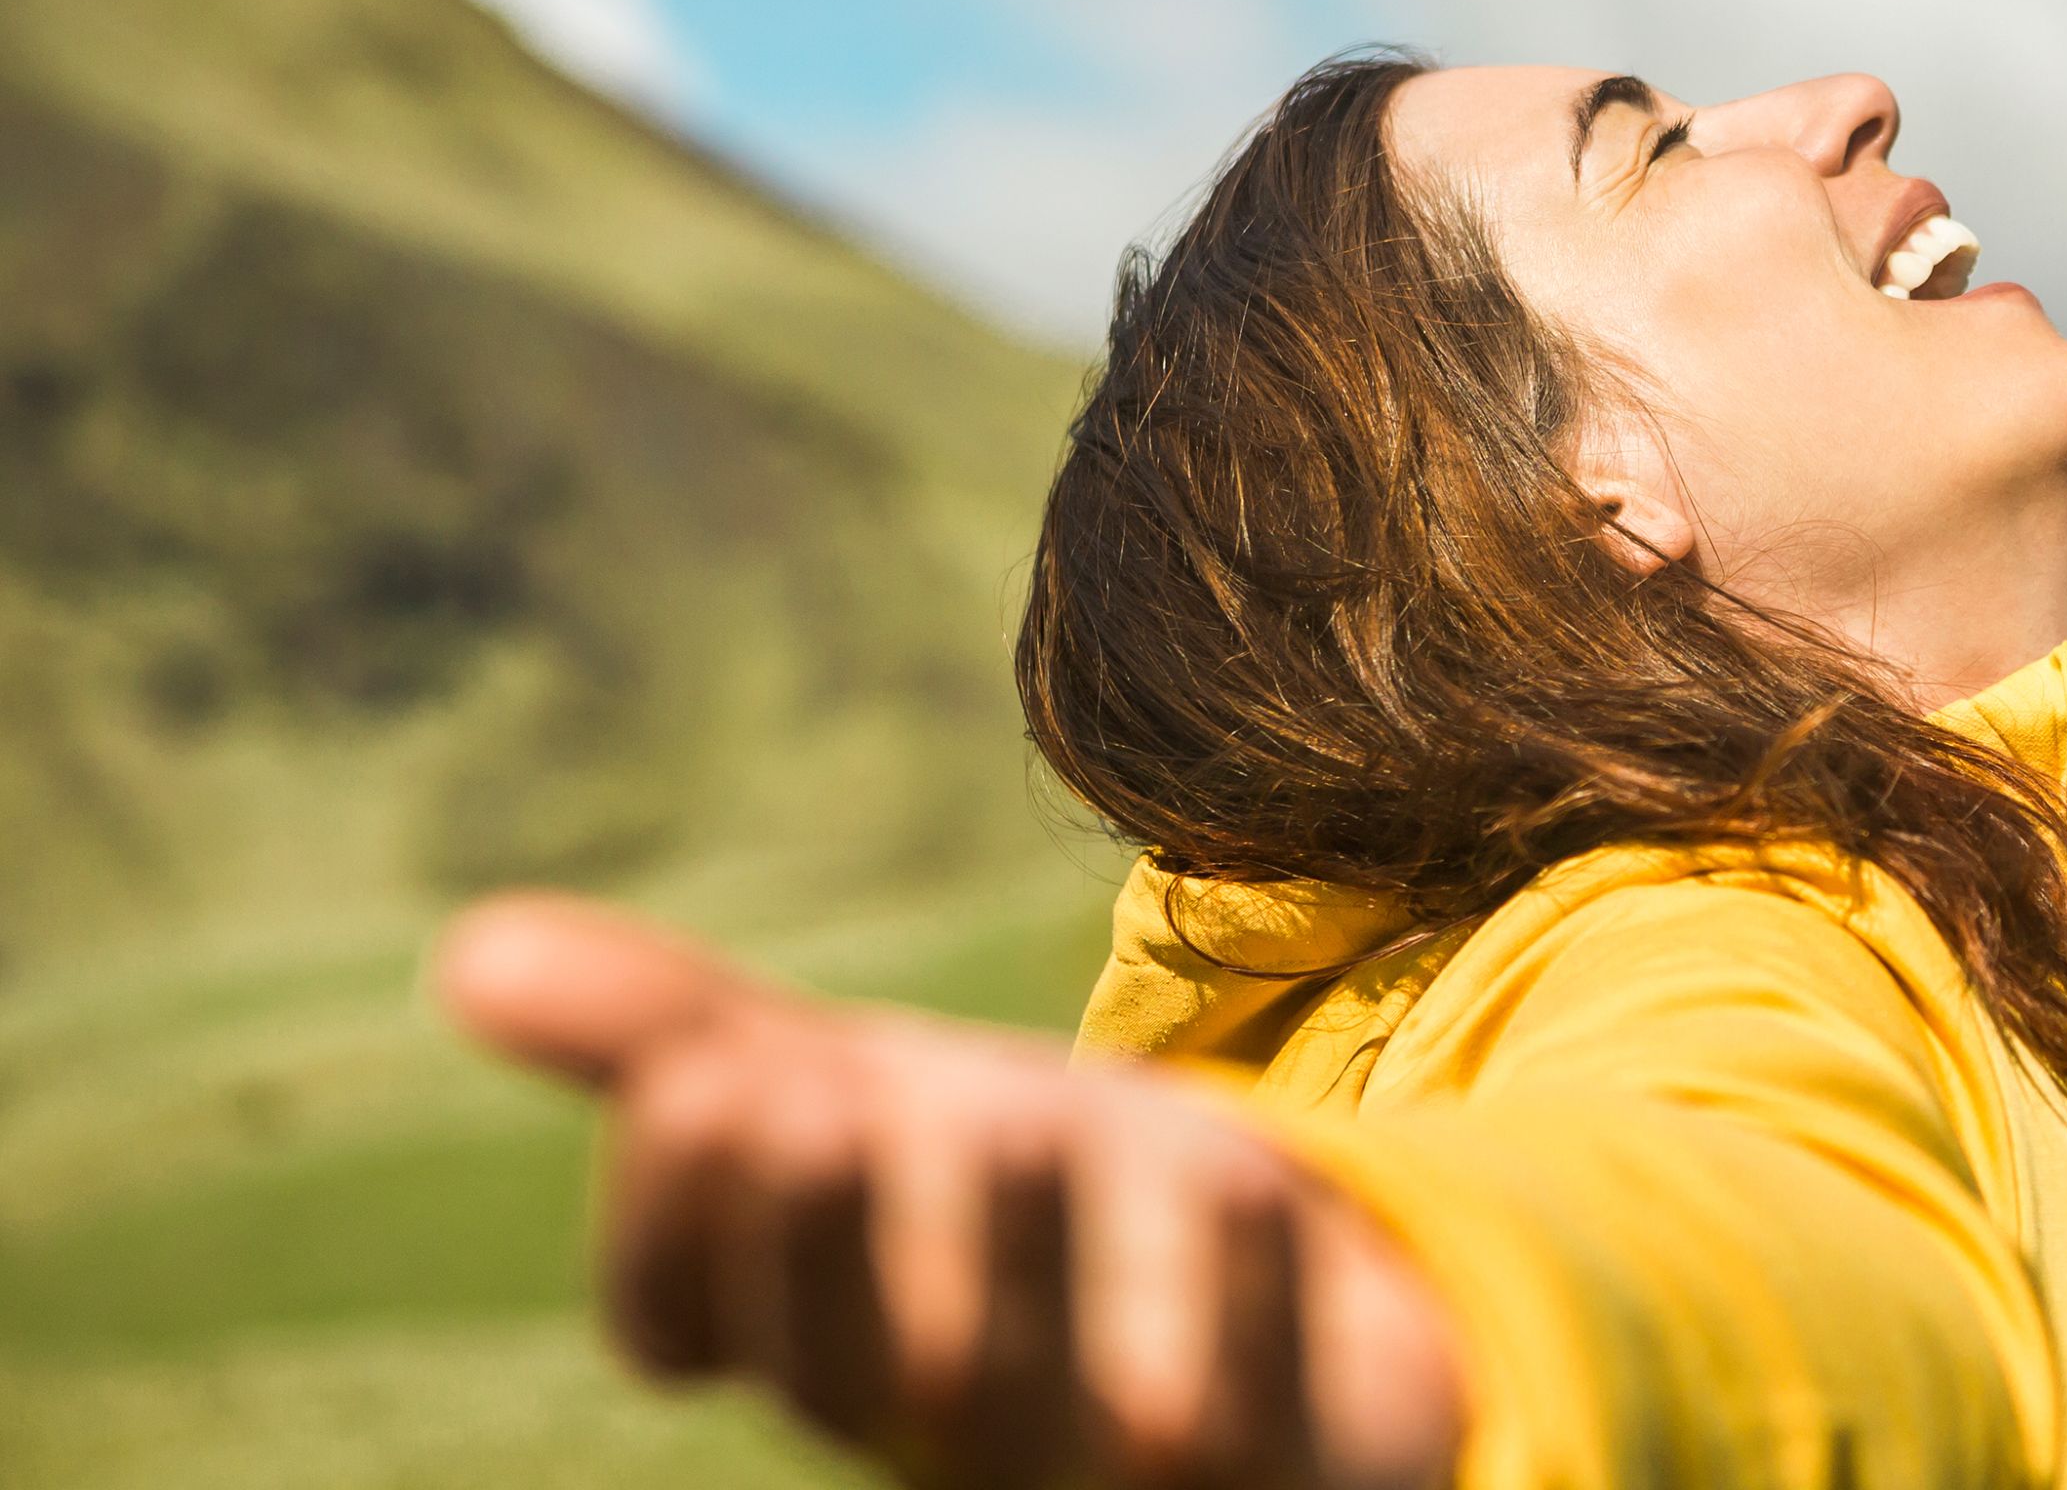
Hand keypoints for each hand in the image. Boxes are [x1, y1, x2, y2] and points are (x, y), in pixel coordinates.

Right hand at [431, 894, 1463, 1489]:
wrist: (1272, 1279)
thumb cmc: (1013, 1197)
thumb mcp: (852, 1099)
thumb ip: (673, 1041)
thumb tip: (466, 951)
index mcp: (807, 1336)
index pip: (684, 1315)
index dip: (678, 1216)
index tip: (708, 1075)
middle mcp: (936, 1418)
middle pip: (851, 1365)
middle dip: (822, 1237)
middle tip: (805, 1092)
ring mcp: (1102, 1463)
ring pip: (1036, 1399)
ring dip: (1017, 1260)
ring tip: (1004, 1113)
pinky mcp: (1278, 1460)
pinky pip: (1255, 1410)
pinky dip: (1242, 1300)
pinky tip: (1242, 1174)